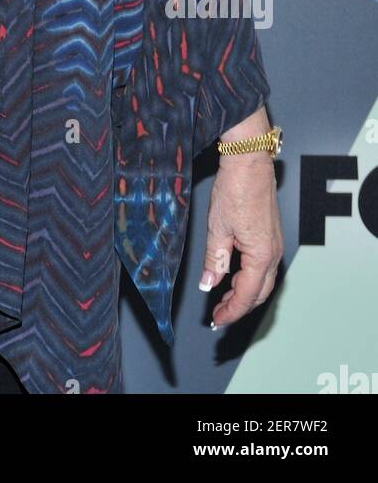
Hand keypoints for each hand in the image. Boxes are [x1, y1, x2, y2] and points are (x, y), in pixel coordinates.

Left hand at [200, 148, 282, 328]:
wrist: (249, 162)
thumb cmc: (235, 189)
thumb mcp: (217, 228)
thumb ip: (214, 260)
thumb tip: (208, 284)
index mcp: (261, 255)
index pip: (247, 295)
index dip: (231, 311)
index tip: (217, 319)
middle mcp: (273, 253)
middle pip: (260, 292)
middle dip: (240, 306)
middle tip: (219, 312)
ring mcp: (275, 244)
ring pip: (263, 280)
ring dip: (245, 292)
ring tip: (224, 296)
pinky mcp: (272, 235)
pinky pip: (264, 266)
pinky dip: (250, 277)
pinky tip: (235, 274)